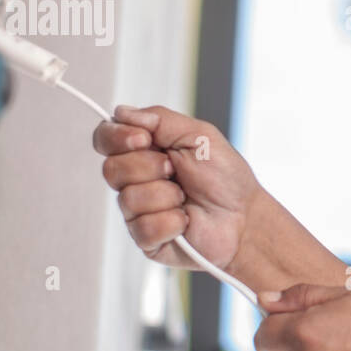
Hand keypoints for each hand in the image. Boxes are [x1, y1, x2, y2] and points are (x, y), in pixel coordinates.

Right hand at [92, 105, 261, 270]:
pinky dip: (171, 221)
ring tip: (186, 197)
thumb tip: (122, 112)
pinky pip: (142, 227)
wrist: (245, 218)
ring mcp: (138, 210)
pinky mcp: (146, 238)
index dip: (116, 137)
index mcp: (146, 151)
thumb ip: (160, 119)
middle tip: (175, 170)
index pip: (106, 139)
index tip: (143, 139)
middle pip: (111, 168)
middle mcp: (136, 179)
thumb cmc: (227, 179)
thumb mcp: (199, 136)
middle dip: (149, 167)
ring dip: (165, 195)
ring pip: (128, 198)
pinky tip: (185, 220)